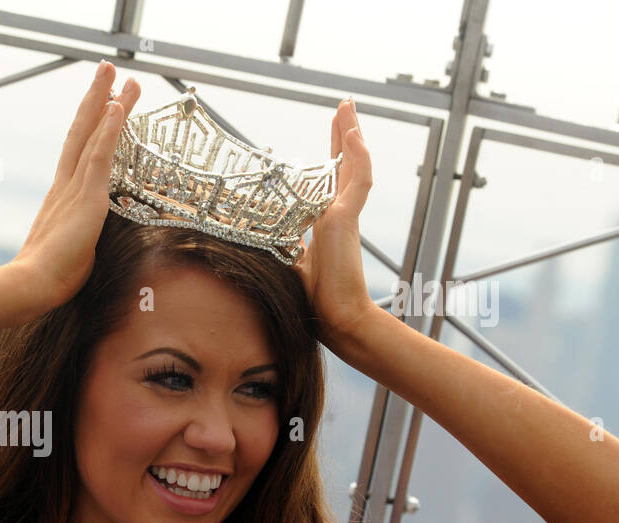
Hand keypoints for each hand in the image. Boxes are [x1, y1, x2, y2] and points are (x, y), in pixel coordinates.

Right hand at [10, 60, 142, 310]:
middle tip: (108, 71)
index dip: (91, 127)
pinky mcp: (85, 198)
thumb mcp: (73, 255)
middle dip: (96, 99)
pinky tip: (117, 105)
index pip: (79, 153)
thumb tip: (90, 250)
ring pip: (92, 135)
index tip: (103, 103)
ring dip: (108, 102)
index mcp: (60, 198)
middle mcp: (65, 186)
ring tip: (120, 76)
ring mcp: (74, 189)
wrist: (29, 286)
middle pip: (82, 132)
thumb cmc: (48, 281)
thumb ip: (82, 242)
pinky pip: (99, 155)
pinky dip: (109, 129)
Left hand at [292, 98, 376, 349]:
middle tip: (343, 109)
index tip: (331, 140)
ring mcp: (344, 215)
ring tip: (347, 108)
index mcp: (327, 224)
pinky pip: (357, 181)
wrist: (336, 318)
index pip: (330, 183)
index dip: (331, 160)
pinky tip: (353, 133)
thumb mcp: (290, 265)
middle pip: (343, 166)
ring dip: (350, 135)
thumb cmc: (314, 300)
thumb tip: (261, 245)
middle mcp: (338, 215)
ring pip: (353, 166)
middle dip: (341, 137)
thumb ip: (284, 249)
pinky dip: (357, 156)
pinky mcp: (347, 219)